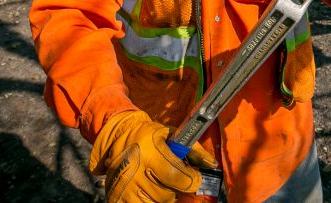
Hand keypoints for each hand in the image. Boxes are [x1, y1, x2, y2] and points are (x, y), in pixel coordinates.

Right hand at [89, 110, 216, 202]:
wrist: (118, 139)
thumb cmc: (149, 137)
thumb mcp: (172, 135)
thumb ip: (193, 150)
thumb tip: (212, 164)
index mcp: (151, 153)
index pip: (178, 177)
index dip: (191, 180)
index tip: (194, 178)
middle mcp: (136, 171)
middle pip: (168, 194)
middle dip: (174, 187)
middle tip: (169, 176)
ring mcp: (125, 187)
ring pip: (157, 202)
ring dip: (162, 195)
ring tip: (156, 181)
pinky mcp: (118, 198)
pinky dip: (149, 200)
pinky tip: (147, 190)